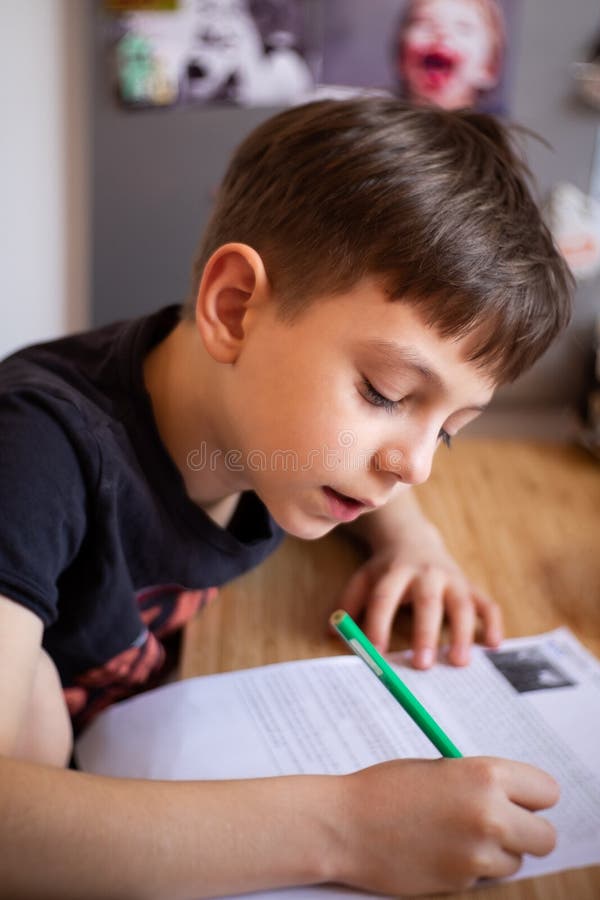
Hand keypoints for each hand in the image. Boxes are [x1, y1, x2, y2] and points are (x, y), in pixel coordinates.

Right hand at [330, 757, 558, 895]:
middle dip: (525, 830)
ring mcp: (478, 854)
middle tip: (498, 823)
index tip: (517, 798)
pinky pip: (486, 878)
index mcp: (485, 775)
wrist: (345, 825)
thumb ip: (483, 783)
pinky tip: (440, 851)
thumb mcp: (441, 769)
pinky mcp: (463, 883)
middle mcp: (489, 814)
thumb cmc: (387, 789)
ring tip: (458, 835)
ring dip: (497, 852)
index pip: (547, 792)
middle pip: (545, 836)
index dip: (531, 796)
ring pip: (517, 861)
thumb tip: (519, 800)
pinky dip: (472, 869)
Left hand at [337, 520, 501, 666]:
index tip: (375, 655)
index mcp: (395, 572)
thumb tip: (333, 633)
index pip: (384, 599)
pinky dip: (493, 623)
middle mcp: (426, 573)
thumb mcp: (363, 579)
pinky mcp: (470, 585)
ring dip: (463, 633)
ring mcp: (452, 578)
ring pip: (462, 604)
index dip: (378, 626)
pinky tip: (494, 644)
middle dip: (425, 634)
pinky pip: (487, 603)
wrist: (412, 538)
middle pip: (427, 602)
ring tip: (459, 662)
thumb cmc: (386, 569)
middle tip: (421, 666)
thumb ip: (348, 604)